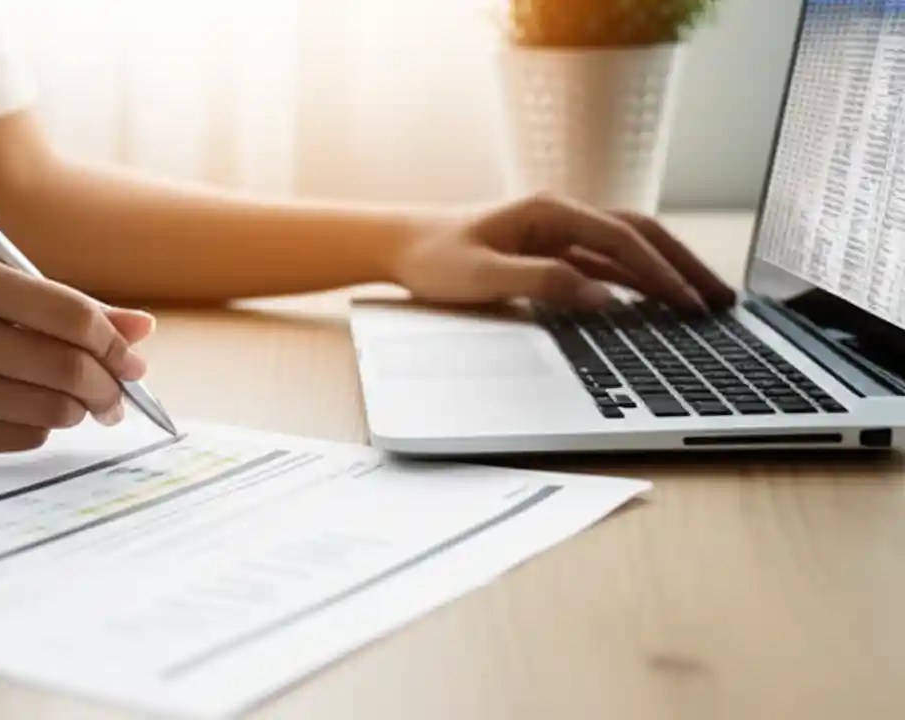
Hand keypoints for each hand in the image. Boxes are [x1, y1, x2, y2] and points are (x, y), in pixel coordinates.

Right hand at [0, 255, 154, 453]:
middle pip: (66, 367)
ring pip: (52, 408)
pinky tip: (29, 412)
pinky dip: (42, 426)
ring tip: (77, 402)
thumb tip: (143, 330)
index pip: (68, 313)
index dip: (113, 340)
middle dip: (108, 385)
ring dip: (79, 409)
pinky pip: (23, 436)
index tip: (133, 359)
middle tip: (118, 394)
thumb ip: (65, 308)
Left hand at [393, 194, 735, 310]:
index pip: (622, 240)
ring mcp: (558, 232)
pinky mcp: (552, 251)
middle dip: (683, 265)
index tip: (688, 302)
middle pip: (640, 234)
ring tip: (705, 303)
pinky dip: (637, 282)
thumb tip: (605, 298)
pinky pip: (606, 264)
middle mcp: (561, 215)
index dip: (659, 272)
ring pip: (628, 249)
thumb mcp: (483, 277)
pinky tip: (657, 304)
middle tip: (722, 299)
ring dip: (666, 273)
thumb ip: (544, 284)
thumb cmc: (434, 260)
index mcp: (549, 211)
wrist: (400, 246)